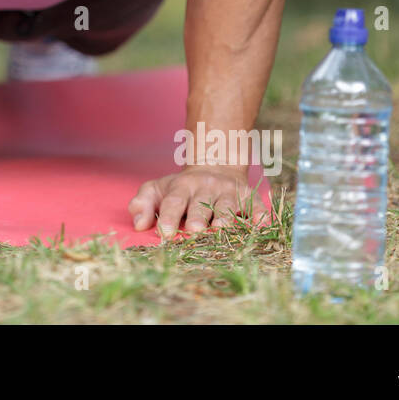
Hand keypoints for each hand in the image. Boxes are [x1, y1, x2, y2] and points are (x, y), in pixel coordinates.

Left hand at [128, 164, 270, 239]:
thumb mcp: (158, 189)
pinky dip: (259, 215)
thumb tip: (138, 225)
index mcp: (183, 186)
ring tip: (220, 229)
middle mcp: (207, 188)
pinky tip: (260, 224)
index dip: (168, 217)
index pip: (174, 201)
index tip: (164, 234)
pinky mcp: (249, 197)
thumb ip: (143, 203)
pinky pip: (256, 206)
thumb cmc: (181, 188)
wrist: (215, 165)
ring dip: (225, 218)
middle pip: (201, 205)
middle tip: (193, 231)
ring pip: (227, 206)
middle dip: (198, 218)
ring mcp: (229, 192)